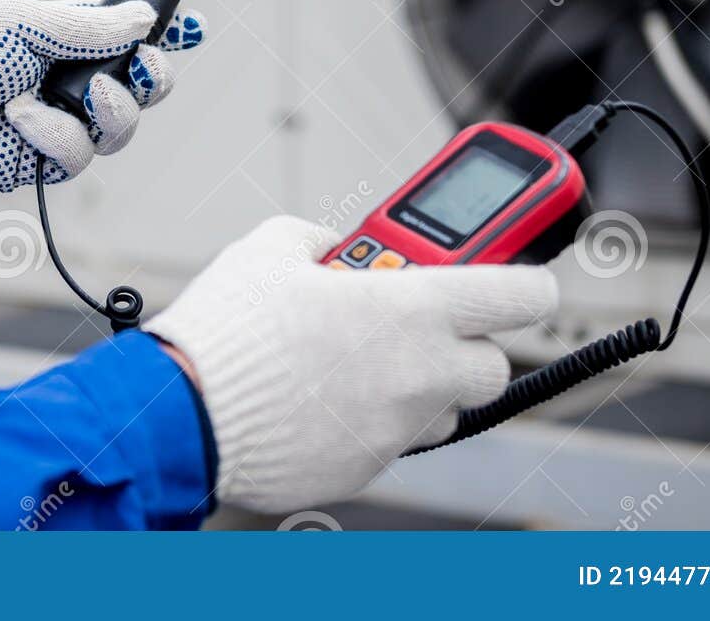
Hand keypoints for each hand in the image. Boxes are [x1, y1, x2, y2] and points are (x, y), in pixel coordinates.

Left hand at [0, 0, 205, 190]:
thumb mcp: (26, 22)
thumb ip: (90, 27)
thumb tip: (146, 19)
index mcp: (68, 38)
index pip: (129, 36)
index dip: (166, 36)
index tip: (194, 29)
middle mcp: (71, 81)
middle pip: (143, 87)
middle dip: (155, 77)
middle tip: (146, 66)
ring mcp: (61, 123)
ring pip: (123, 128)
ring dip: (111, 110)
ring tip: (79, 97)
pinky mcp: (43, 161)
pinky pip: (80, 155)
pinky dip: (55, 135)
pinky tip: (20, 119)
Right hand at [146, 216, 557, 512]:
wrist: (181, 412)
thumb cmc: (228, 331)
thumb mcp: (272, 247)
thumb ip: (324, 240)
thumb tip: (336, 250)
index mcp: (411, 309)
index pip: (521, 295)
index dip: (527, 281)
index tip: (521, 279)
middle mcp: (419, 374)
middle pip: (493, 365)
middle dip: (466, 342)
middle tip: (419, 323)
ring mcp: (396, 429)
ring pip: (445, 410)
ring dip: (421, 386)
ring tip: (361, 364)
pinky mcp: (366, 469)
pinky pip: (394, 441)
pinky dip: (374, 420)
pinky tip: (324, 400)